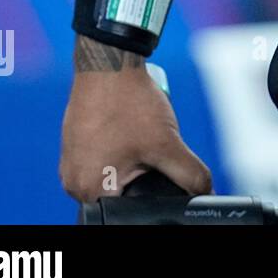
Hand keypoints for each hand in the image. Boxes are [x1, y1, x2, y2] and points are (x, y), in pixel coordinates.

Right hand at [59, 36, 212, 202]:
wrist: (110, 65)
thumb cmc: (129, 102)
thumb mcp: (166, 144)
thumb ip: (189, 174)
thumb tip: (206, 193)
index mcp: (88, 190)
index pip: (128, 212)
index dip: (151, 199)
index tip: (157, 175)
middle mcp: (73, 184)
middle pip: (121, 197)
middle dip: (143, 181)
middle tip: (148, 151)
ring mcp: (72, 166)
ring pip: (115, 179)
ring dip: (134, 167)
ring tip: (138, 139)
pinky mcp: (76, 149)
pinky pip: (105, 163)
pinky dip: (123, 155)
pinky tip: (130, 135)